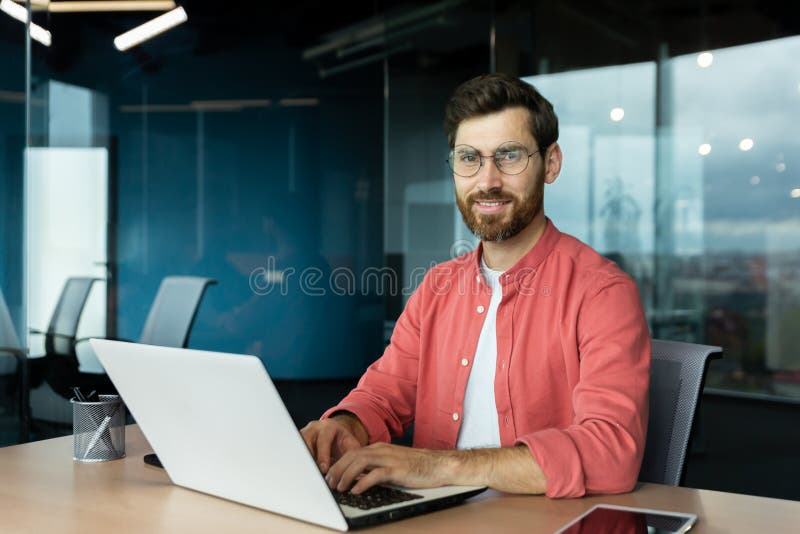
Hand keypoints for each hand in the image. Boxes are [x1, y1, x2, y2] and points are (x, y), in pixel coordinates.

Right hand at [301, 414, 366, 473]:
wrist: (338, 436)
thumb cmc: (344, 443)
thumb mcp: (352, 447)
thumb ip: (352, 457)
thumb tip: (353, 472)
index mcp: (329, 427)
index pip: (323, 440)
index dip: (323, 455)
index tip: (324, 469)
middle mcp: (314, 428)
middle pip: (307, 441)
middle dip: (310, 458)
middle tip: (313, 474)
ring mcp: (304, 433)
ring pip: (298, 446)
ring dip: (302, 460)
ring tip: (307, 475)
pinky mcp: (298, 441)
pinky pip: (295, 451)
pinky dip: (299, 461)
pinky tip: (302, 472)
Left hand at [325, 442, 450, 493]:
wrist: (439, 465)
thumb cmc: (417, 467)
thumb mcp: (392, 464)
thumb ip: (375, 468)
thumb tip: (357, 478)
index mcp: (380, 448)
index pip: (352, 452)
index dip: (338, 464)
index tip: (330, 476)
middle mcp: (382, 450)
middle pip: (352, 455)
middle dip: (338, 469)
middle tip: (329, 483)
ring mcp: (390, 458)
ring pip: (360, 462)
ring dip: (346, 475)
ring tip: (339, 487)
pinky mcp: (398, 469)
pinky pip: (376, 474)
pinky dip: (363, 482)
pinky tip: (357, 490)